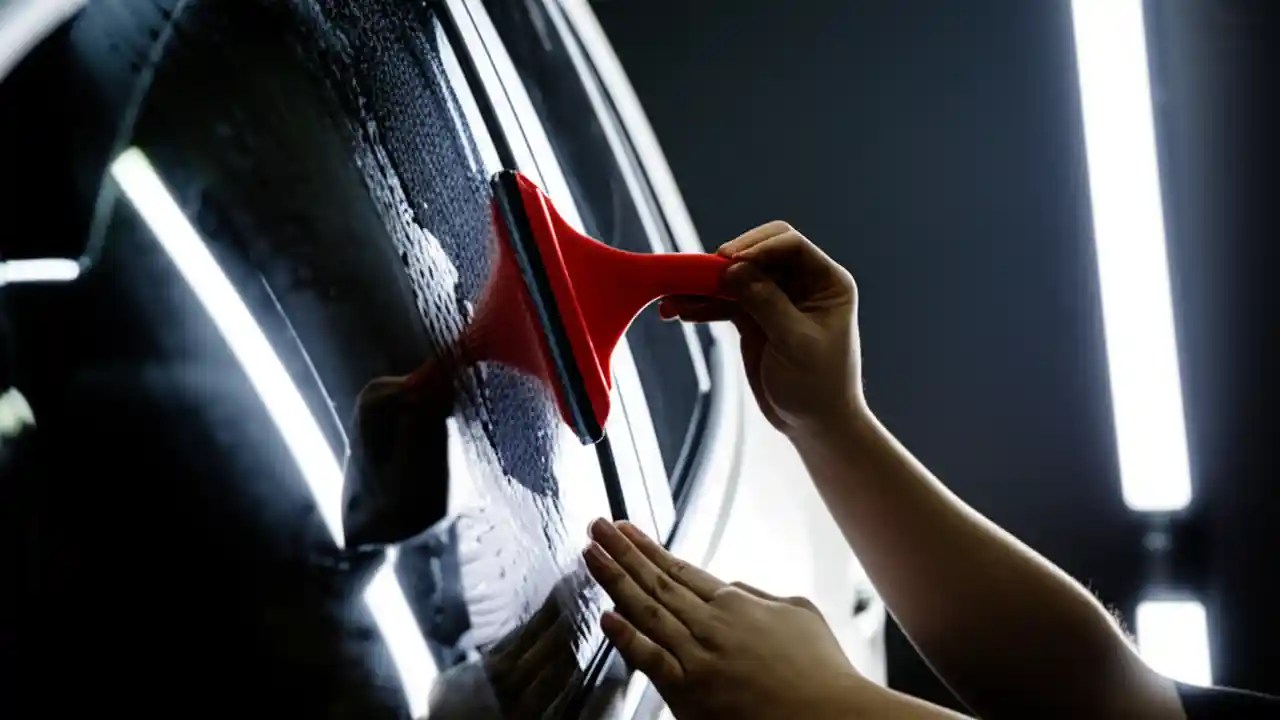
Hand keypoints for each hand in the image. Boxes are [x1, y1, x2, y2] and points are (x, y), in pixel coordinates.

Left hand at [582, 518, 871, 718]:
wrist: (834, 717)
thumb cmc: (823, 672)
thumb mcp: (800, 615)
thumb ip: (761, 597)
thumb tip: (734, 586)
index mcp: (738, 603)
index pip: (681, 569)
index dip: (649, 548)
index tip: (625, 528)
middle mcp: (713, 624)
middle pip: (657, 581)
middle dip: (622, 551)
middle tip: (596, 526)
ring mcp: (700, 657)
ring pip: (648, 611)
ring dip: (615, 579)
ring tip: (591, 554)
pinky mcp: (692, 694)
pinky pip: (652, 660)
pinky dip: (627, 637)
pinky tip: (606, 616)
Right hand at [659, 222, 861, 434]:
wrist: (815, 425)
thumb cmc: (819, 386)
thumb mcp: (795, 342)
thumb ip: (766, 302)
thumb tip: (733, 268)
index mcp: (826, 282)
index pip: (789, 245)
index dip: (758, 246)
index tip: (729, 260)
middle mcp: (802, 284)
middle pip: (758, 255)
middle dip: (726, 262)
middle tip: (698, 273)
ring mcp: (776, 300)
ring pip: (736, 279)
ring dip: (705, 286)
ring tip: (673, 296)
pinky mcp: (755, 319)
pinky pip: (726, 303)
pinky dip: (704, 305)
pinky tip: (680, 311)